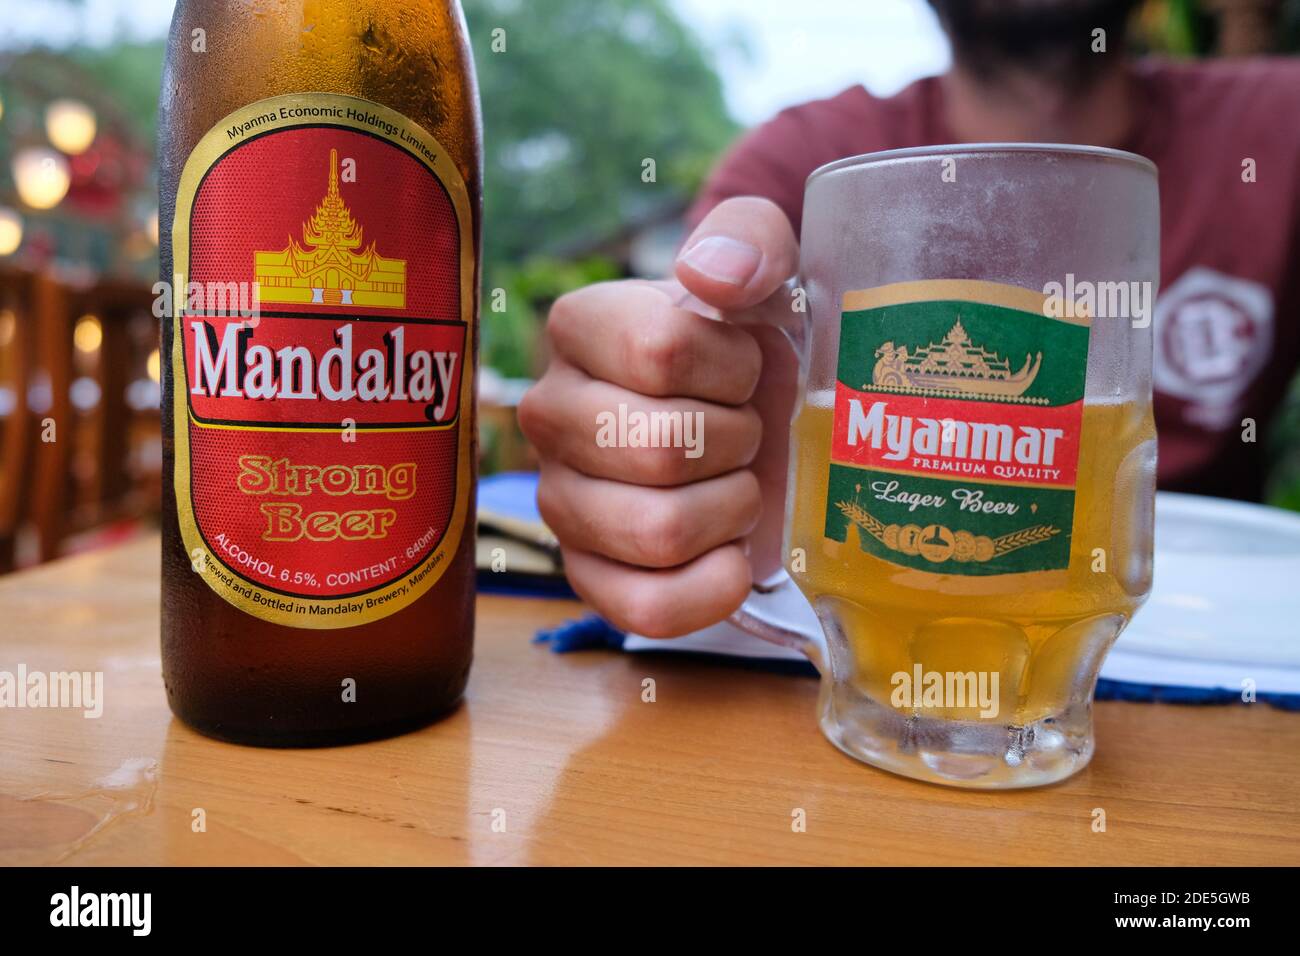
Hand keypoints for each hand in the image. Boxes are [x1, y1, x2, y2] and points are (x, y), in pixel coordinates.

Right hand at [518, 197, 801, 637]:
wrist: (749, 412)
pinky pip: (644, 608)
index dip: (733, 367)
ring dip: (730, 510)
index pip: (659, 352)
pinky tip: (732, 557)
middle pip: (660, 449)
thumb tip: (711, 276)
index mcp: (580, 327)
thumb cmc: (750, 341)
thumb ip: (749, 239)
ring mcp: (560, 501)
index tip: (748, 365)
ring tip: (737, 484)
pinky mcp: (587, 575)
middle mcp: (550, 414)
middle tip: (747, 431)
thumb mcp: (766, 270)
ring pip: (656, 531)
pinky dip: (709, 590)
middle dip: (737, 443)